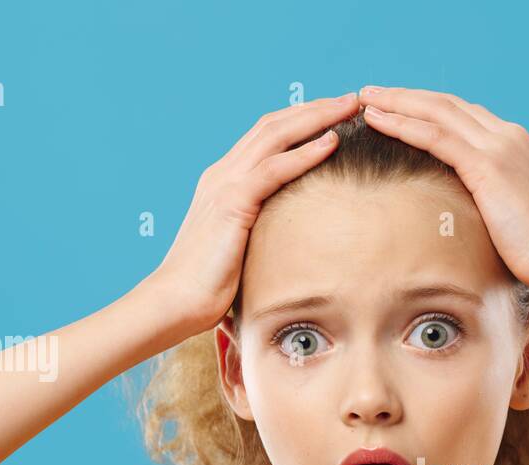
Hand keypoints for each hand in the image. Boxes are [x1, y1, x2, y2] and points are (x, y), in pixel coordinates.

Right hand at [144, 93, 360, 337]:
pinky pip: (274, 168)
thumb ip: (260, 231)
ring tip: (349, 109)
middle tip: (351, 100)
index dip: (301, 120)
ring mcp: (225, 184)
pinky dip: (304, 153)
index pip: (266, 136)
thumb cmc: (209, 285)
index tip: (335, 115)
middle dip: (314, 108)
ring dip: (317, 118)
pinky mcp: (232, 203)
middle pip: (274, 125)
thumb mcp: (240, 248)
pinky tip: (331, 142)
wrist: (176, 301)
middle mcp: (223, 174)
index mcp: (224, 181)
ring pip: (276, 136)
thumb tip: (291, 240)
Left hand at [358, 86, 528, 291]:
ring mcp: (498, 147)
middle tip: (372, 92)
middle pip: (446, 104)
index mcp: (516, 144)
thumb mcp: (516, 214)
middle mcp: (507, 136)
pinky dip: (403, 124)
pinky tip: (378, 120)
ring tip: (365, 99)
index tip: (399, 107)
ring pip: (436, 111)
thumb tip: (471, 215)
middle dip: (407, 96)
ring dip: (397, 102)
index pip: (464, 115)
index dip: (428, 108)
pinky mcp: (487, 166)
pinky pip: (435, 136)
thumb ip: (493, 200)